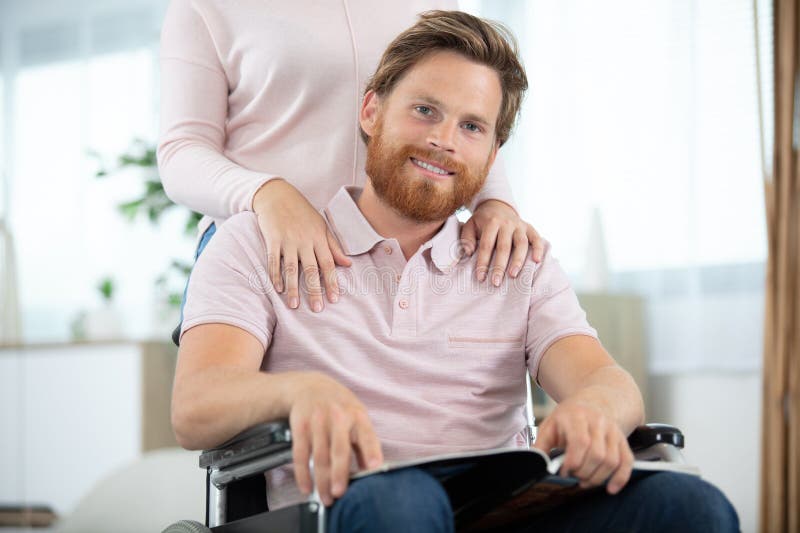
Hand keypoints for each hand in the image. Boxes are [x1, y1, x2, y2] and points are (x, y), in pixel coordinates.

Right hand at [253, 179, 351, 311]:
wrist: (277, 195)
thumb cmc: (302, 212)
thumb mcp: (322, 226)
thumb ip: (334, 246)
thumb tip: (348, 264)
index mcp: (319, 238)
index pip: (328, 264)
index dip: (332, 282)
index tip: (334, 299)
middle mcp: (304, 240)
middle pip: (311, 269)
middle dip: (314, 290)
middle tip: (317, 309)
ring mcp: (287, 240)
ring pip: (291, 268)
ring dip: (293, 288)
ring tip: (294, 306)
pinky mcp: (272, 239)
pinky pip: (273, 260)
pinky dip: (275, 275)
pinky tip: (278, 289)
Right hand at [287, 372, 383, 505]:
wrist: (310, 386)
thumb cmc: (339, 406)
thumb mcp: (357, 416)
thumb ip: (364, 443)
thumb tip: (371, 471)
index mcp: (357, 415)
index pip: (366, 435)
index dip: (370, 452)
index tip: (373, 467)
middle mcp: (337, 417)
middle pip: (339, 450)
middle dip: (339, 474)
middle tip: (339, 493)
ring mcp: (317, 421)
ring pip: (319, 456)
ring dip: (321, 481)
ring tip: (327, 498)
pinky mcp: (300, 427)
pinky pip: (300, 455)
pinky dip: (302, 474)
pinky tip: (307, 488)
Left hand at [460, 199, 543, 284]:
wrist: (498, 206)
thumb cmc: (482, 221)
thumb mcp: (470, 225)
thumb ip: (467, 238)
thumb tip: (469, 252)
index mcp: (491, 222)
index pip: (487, 245)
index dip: (483, 262)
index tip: (480, 277)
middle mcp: (507, 223)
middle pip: (504, 246)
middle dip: (500, 266)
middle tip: (496, 282)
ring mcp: (520, 225)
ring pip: (521, 244)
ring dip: (518, 260)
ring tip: (513, 275)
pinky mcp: (529, 228)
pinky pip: (536, 238)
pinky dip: (539, 249)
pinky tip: (537, 261)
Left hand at [533, 399, 633, 494]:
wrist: (595, 400)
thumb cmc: (569, 416)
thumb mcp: (550, 424)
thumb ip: (541, 444)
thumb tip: (535, 463)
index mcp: (576, 416)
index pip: (580, 442)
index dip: (573, 462)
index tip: (563, 471)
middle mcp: (598, 422)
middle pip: (597, 455)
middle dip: (584, 472)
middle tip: (573, 475)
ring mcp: (613, 431)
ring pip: (612, 461)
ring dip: (597, 478)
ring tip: (584, 480)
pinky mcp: (622, 440)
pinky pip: (627, 461)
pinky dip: (620, 478)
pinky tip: (610, 488)